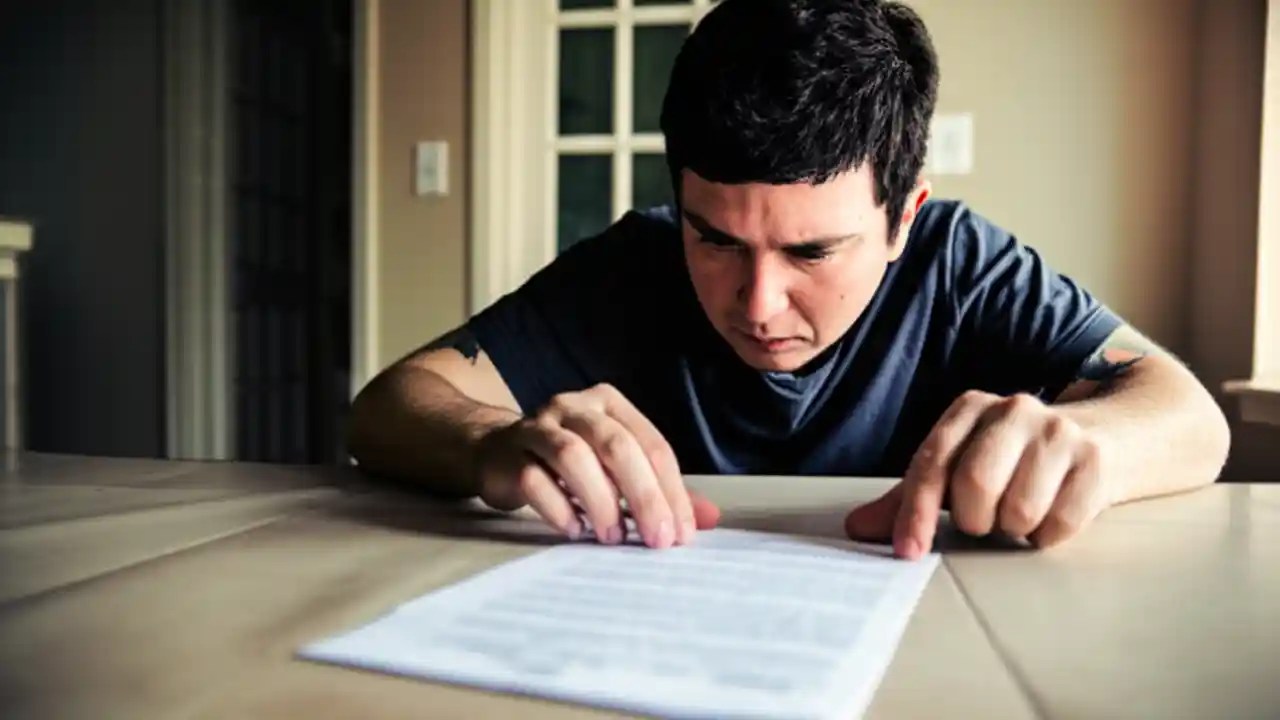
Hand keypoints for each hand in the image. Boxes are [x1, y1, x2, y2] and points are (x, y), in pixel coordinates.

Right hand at [475, 383, 720, 547]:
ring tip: (612, 536)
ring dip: (600, 501)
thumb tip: (708, 520)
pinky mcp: (509, 454)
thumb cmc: (567, 463)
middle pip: (617, 446)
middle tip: (657, 540)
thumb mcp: (616, 469)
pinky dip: (559, 508)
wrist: (496, 452)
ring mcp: (538, 426)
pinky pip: (535, 479)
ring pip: (574, 456)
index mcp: (610, 404)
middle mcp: (575, 407)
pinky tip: (574, 529)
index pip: (651, 445)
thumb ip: (658, 490)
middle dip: (643, 496)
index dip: (671, 491)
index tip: (681, 534)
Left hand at [844, 391, 1110, 558]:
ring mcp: (1059, 431)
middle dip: (975, 520)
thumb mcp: (960, 469)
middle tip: (985, 521)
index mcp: (969, 408)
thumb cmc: (1017, 461)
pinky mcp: (1096, 460)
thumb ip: (910, 498)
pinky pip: (1060, 523)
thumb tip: (857, 528)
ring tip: (1020, 514)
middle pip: (975, 484)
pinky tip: (1053, 514)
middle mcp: (1013, 409)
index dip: (916, 512)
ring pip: (1019, 509)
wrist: (1112, 437)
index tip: (907, 551)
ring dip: (1014, 530)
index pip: (932, 462)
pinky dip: (1048, 536)